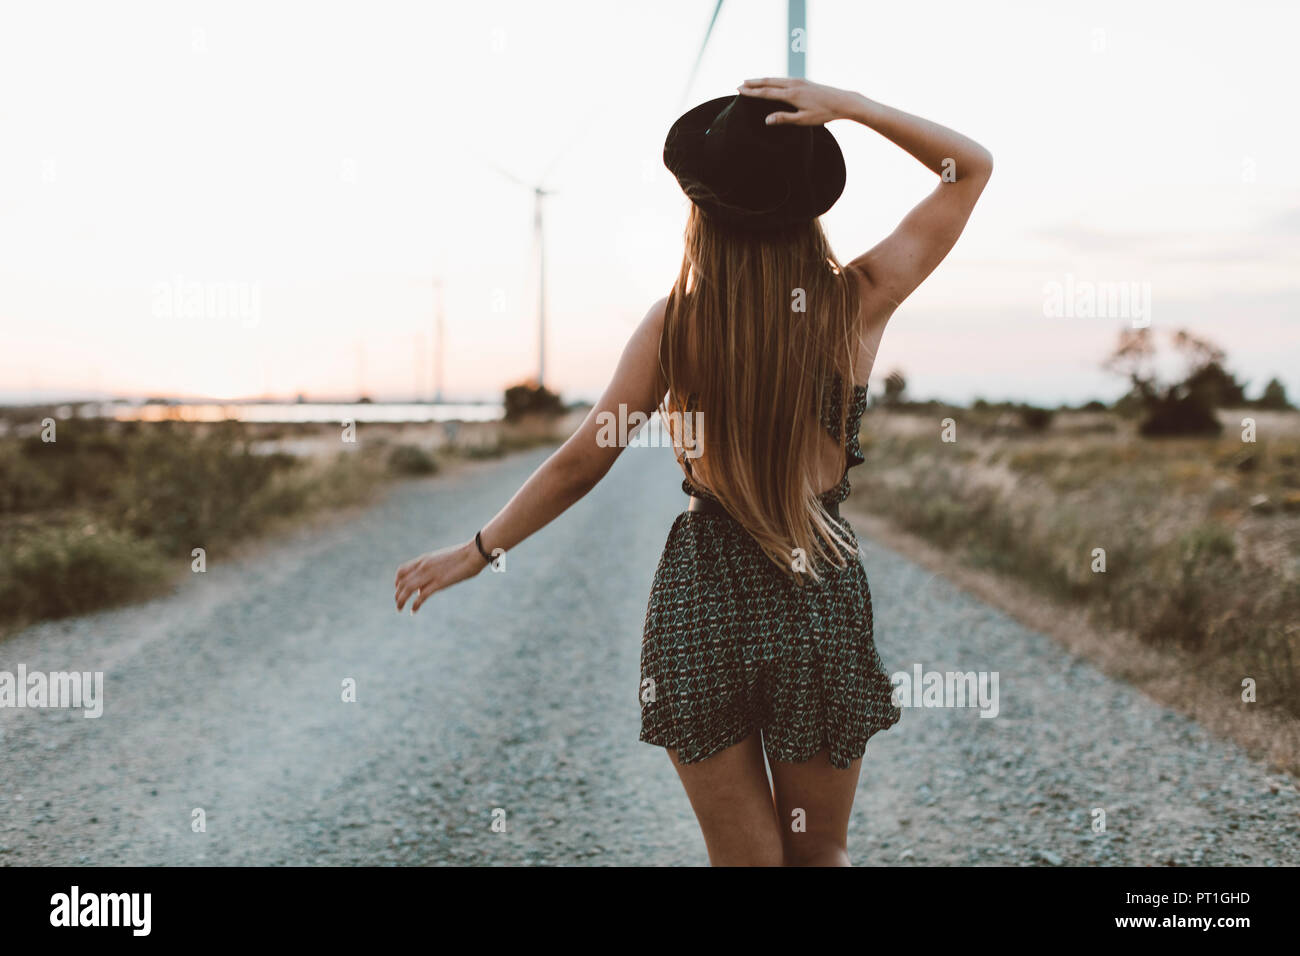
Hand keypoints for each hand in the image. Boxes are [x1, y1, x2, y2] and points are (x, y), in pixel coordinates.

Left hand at [394, 540, 484, 613]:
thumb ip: (431, 572)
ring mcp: (430, 574)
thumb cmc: (462, 556)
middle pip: (402, 582)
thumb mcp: (442, 561)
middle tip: (398, 604)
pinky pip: (421, 596)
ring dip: (401, 600)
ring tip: (399, 609)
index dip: (397, 582)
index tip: (399, 590)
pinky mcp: (439, 583)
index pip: (402, 571)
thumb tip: (424, 587)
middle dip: (397, 595)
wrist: (473, 552)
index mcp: (424, 559)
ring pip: (407, 589)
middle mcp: (423, 566)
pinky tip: (413, 611)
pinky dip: (415, 605)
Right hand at [737, 77, 857, 126]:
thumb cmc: (824, 113)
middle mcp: (793, 84)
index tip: (739, 90)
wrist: (842, 101)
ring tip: (752, 82)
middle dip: (753, 83)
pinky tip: (771, 83)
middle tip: (740, 84)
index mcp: (791, 94)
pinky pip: (783, 79)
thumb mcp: (803, 120)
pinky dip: (773, 80)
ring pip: (776, 79)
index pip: (766, 92)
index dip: (751, 92)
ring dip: (762, 80)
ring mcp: (799, 81)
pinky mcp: (804, 81)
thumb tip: (766, 120)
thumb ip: (784, 118)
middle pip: (768, 82)